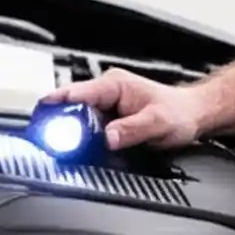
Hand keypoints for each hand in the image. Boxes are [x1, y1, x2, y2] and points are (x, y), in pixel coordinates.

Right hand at [40, 68, 206, 149]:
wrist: (192, 115)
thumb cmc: (180, 112)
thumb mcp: (158, 122)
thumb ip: (132, 129)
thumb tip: (108, 137)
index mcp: (114, 84)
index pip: (76, 92)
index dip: (57, 105)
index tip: (42, 120)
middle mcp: (106, 91)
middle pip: (69, 105)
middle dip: (57, 122)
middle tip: (47, 141)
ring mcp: (105, 105)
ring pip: (75, 117)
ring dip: (67, 131)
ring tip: (58, 148)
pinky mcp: (106, 118)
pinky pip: (85, 127)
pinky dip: (78, 138)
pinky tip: (76, 150)